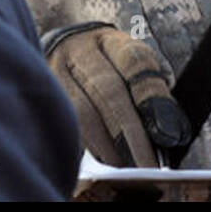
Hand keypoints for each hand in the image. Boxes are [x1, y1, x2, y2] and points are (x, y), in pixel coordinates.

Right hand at [45, 22, 191, 166]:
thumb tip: (169, 132)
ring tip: (124, 170)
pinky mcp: (41, 92)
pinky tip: (97, 165)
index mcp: (112, 41)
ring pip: (82, 110)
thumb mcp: (129, 68)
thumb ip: (149, 91)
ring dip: (106, 146)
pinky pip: (62, 123)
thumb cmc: (104, 68)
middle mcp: (81, 50)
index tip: (169, 134)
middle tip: (148, 166)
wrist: (58, 53)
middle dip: (132, 133)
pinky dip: (83, 147)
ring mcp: (55, 69)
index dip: (152, 98)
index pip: (135, 62)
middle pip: (109, 90)